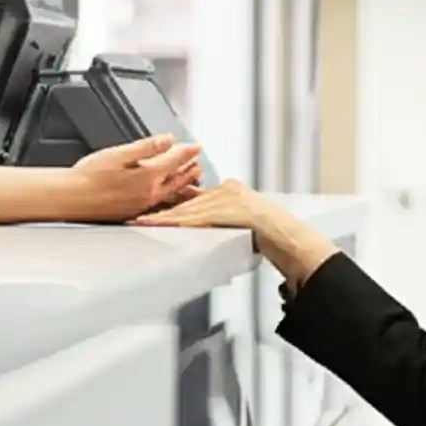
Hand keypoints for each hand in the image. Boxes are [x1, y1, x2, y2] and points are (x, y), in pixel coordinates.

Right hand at [62, 134, 203, 220]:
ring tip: (189, 181)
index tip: (197, 146)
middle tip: (197, 164)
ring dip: (181, 185)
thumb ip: (146, 147)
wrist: (71, 198)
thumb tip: (168, 140)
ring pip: (169, 193)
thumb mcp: (118, 154)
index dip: (187, 151)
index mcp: (147, 176)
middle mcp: (148, 193)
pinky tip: (164, 195)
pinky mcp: (133, 211)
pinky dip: (168, 196)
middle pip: (176, 180)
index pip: (174, 160)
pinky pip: (159, 203)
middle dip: (188, 170)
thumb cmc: (89, 176)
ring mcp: (141, 204)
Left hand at [130, 179, 269, 230]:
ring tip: (139, 221)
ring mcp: (221, 200)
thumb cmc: (269, 234)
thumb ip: (223, 218)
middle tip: (139, 213)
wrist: (286, 236)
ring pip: (184, 210)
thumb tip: (208, 225)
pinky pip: (189, 218)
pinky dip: (171, 222)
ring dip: (160, 217)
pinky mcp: (219, 212)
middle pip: (186, 202)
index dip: (174, 202)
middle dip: (161, 208)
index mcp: (229, 190)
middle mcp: (224, 191)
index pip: (195, 197)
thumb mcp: (244, 219)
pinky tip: (155, 224)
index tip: (155, 207)